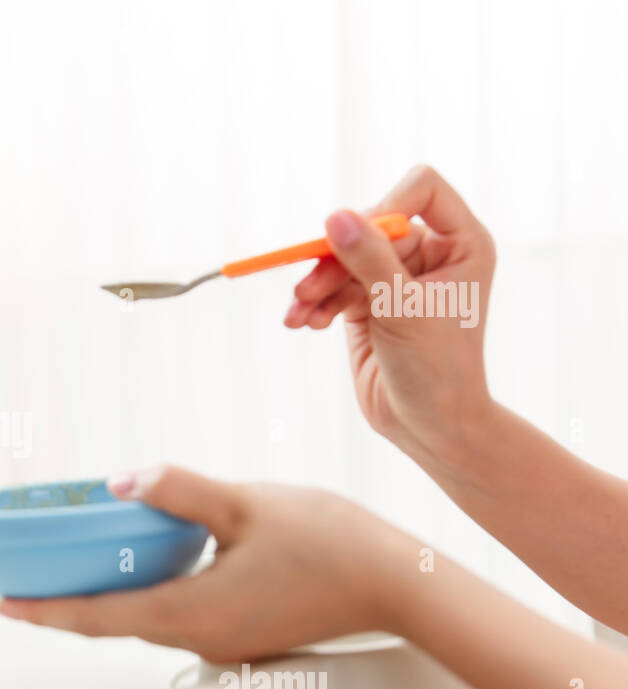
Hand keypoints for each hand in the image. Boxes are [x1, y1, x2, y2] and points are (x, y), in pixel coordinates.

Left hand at [0, 465, 416, 661]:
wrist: (398, 585)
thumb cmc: (332, 543)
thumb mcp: (247, 504)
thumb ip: (180, 491)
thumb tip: (121, 480)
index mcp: (194, 613)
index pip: (99, 619)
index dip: (47, 613)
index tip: (4, 607)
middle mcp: (201, 638)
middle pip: (115, 624)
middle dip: (66, 605)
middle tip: (23, 582)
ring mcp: (223, 641)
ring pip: (145, 620)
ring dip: (105, 598)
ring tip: (69, 569)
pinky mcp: (241, 633)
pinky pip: (175, 616)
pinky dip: (145, 594)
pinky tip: (140, 564)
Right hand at [284, 165, 496, 462]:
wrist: (428, 426)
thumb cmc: (436, 369)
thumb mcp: (402, 309)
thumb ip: (368, 260)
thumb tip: (334, 216)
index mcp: (460, 243)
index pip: (422, 190)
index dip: (387, 204)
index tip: (358, 235)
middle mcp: (430, 254)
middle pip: (370, 226)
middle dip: (335, 257)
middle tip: (306, 288)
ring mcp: (396, 278)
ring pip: (344, 258)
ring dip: (317, 284)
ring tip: (300, 314)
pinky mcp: (368, 303)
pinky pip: (333, 287)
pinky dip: (315, 303)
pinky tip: (303, 324)